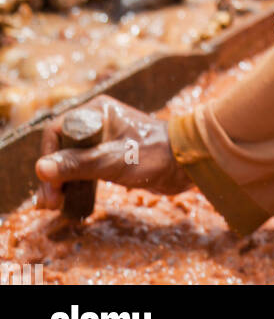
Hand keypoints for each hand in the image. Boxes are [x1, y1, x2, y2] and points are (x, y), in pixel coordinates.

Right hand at [35, 95, 190, 209]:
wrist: (187, 163)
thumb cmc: (153, 155)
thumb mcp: (111, 161)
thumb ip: (77, 164)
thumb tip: (40, 169)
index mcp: (97, 111)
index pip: (58, 131)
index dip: (49, 159)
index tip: (48, 185)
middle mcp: (98, 121)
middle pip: (62, 146)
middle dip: (53, 175)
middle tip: (50, 203)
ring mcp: (104, 138)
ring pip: (72, 159)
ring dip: (61, 181)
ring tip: (55, 206)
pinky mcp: (110, 155)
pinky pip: (85, 167)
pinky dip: (75, 183)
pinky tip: (69, 200)